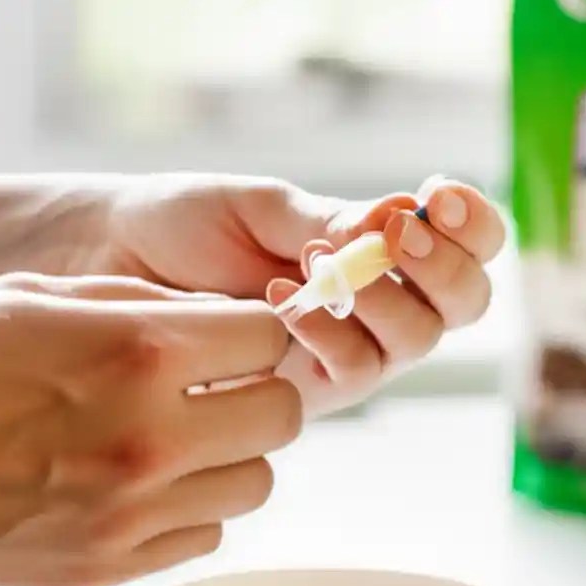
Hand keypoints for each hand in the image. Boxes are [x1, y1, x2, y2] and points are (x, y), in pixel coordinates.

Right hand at [0, 273, 298, 585]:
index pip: (270, 337)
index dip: (253, 332)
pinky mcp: (103, 567)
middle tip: (210, 386)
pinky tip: (138, 484)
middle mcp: (153, 436)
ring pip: (253, 484)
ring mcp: (131, 513)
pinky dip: (188, 508)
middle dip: (252, 391)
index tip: (227, 337)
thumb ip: (143, 307)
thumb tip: (217, 320)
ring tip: (172, 438)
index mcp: (140, 351)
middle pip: (281, 416)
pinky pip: (201, 536)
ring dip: (227, 454)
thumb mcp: (38, 297)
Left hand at [69, 174, 506, 415]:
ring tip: (319, 260)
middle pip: (462, 303)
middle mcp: (376, 306)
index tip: (440, 194)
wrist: (110, 258)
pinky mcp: (302, 390)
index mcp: (378, 250)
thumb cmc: (186, 223)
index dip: (475, 226)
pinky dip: (327, 331)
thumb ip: (334, 221)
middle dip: (444, 267)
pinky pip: (352, 371)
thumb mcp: (265, 208)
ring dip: (383, 296)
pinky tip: (279, 299)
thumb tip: (405, 217)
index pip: (467, 247)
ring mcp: (345, 351)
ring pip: (416, 340)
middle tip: (397, 235)